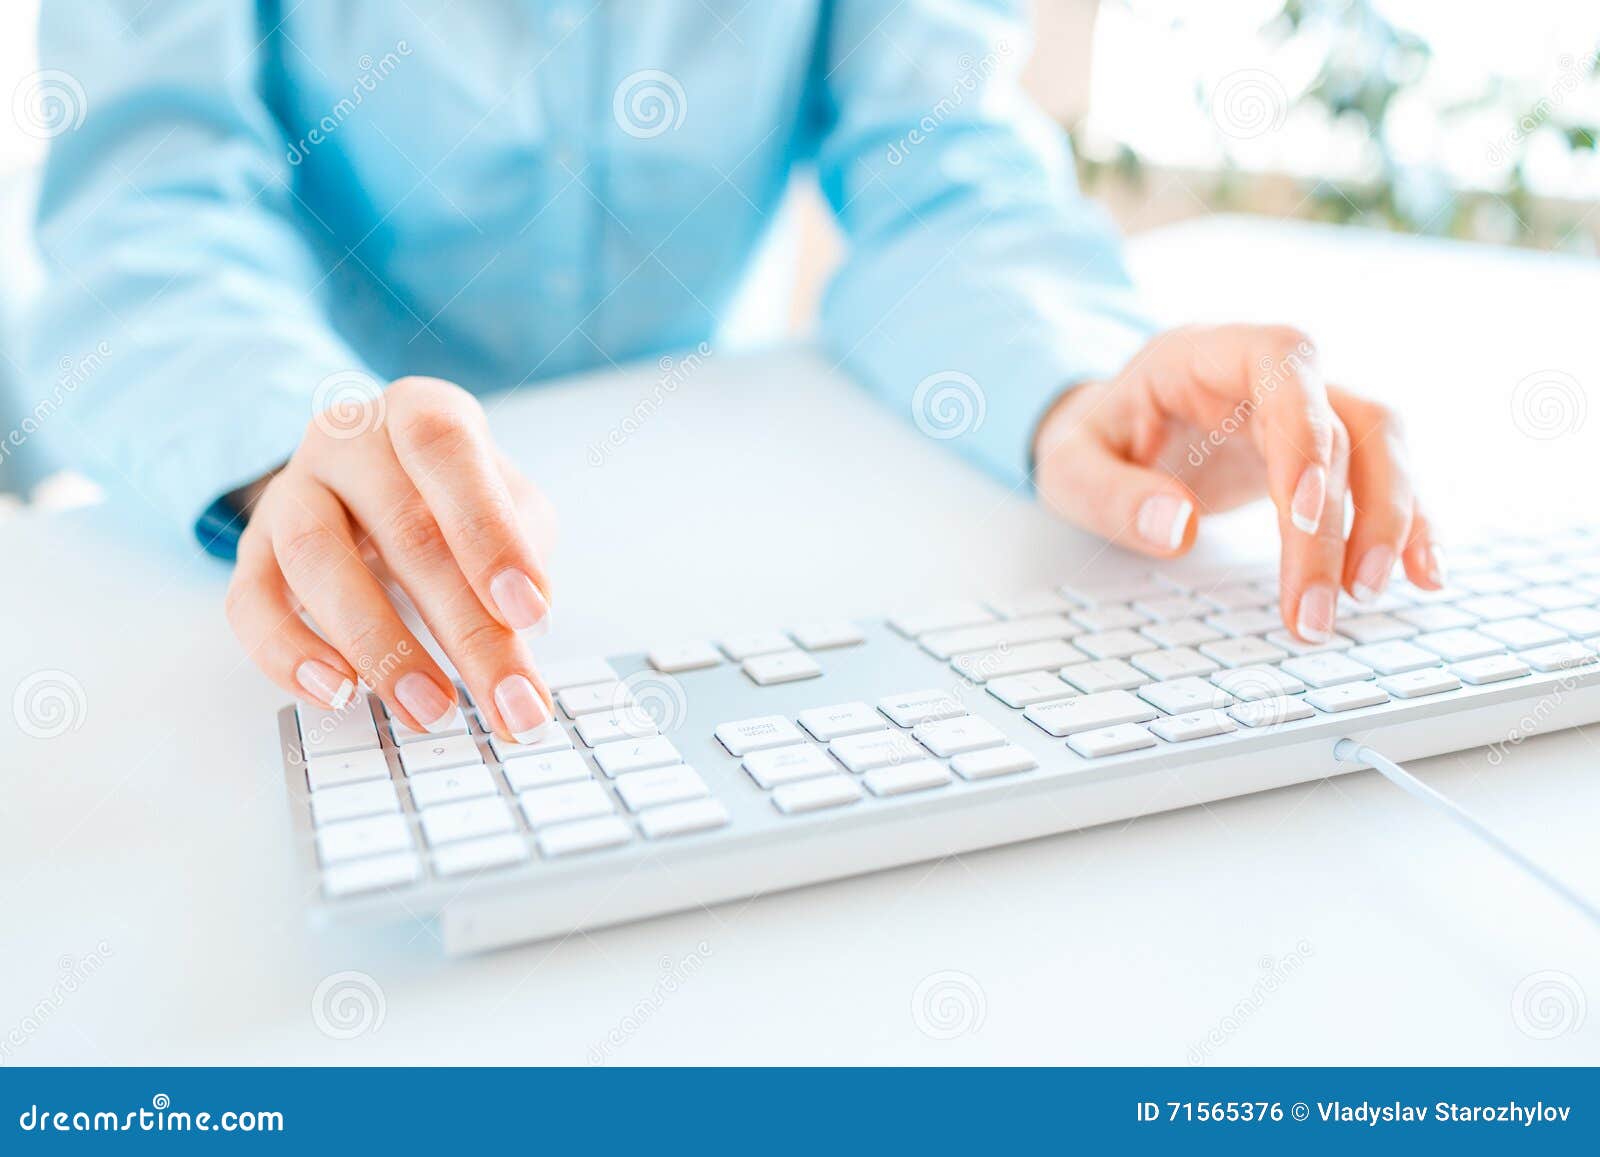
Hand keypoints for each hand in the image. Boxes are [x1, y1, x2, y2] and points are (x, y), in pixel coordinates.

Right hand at [225, 377, 557, 740]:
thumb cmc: (455, 496)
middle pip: (402, 528)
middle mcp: (347, 438)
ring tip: (431, 710)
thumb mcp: (510, 503)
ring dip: (379, 646)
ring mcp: (291, 491)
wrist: (366, 479)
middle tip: (509, 705)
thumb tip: (525, 625)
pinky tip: (338, 695)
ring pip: (316, 561)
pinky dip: (288, 654)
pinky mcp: (252, 550)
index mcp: (421, 411)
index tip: (529, 614)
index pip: (446, 452)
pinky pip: (251, 602)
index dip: (488, 532)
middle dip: (466, 630)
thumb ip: (524, 550)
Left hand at [1032, 324, 1442, 640]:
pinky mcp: (1323, 453)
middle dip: (1346, 515)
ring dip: (1389, 521)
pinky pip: (1383, 477)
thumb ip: (1110, 494)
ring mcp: (1306, 409)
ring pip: (1380, 446)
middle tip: (1324, 603)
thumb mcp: (1068, 466)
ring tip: (1365, 595)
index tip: (1302, 512)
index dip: (1305, 430)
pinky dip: (1409, 524)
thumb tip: (1177, 528)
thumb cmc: (1093, 441)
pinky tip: (1422, 576)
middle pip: (1342, 421)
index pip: (1284, 362)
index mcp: (1206, 352)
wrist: (1110, 433)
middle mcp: (1269, 374)